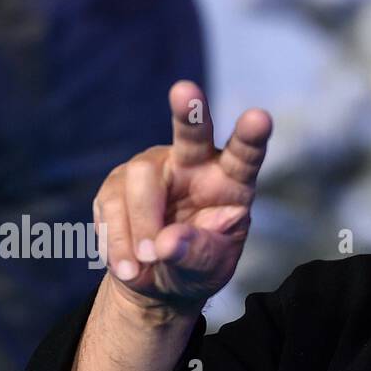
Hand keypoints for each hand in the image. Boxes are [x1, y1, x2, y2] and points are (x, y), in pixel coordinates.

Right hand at [93, 80, 272, 314]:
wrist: (158, 279)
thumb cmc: (196, 267)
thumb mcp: (208, 268)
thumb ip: (196, 254)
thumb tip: (167, 243)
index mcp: (229, 181)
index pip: (243, 155)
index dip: (251, 137)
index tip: (260, 119)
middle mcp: (193, 163)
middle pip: (191, 134)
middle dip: (188, 113)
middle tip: (185, 91)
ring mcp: (152, 169)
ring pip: (140, 179)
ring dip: (141, 226)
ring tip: (148, 262)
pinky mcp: (117, 183)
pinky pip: (110, 204)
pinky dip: (118, 242)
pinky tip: (130, 266)